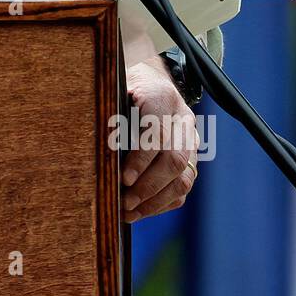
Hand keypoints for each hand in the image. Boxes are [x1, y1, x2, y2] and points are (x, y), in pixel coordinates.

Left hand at [121, 55, 198, 221]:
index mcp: (161, 98)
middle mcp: (183, 120)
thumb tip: (102, 147)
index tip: (123, 179)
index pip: (157, 134)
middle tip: (124, 202)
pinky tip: (141, 211)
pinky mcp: (192, 157)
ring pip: (184, 177)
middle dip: (148, 186)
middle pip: (175, 159)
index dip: (141, 160)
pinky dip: (163, 203)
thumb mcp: (114, 92)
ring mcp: (191, 140)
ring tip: (129, 212)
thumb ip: (111, 117)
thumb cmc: (124, 89)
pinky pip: (184, 186)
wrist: (151, 82)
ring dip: (156, 200)